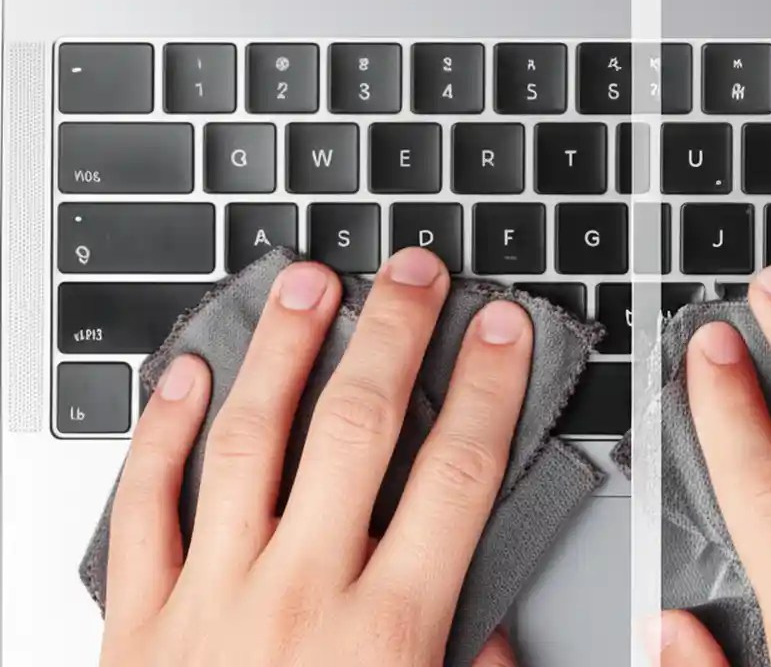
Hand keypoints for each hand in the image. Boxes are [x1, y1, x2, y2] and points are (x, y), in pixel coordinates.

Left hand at [101, 248, 528, 666]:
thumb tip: (496, 626)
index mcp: (388, 630)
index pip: (457, 475)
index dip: (489, 388)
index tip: (503, 330)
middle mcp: (299, 596)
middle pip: (360, 430)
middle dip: (396, 335)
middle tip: (415, 272)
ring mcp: (209, 599)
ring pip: (249, 441)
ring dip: (283, 350)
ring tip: (308, 284)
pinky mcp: (134, 618)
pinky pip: (141, 504)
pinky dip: (160, 430)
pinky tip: (184, 373)